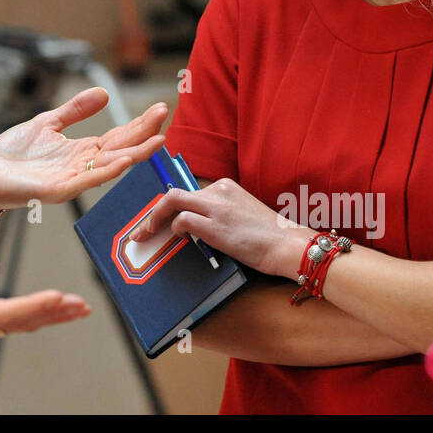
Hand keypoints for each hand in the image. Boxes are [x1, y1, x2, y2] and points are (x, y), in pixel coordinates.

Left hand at [0, 88, 168, 213]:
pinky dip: (107, 170)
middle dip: (144, 133)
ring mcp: (73, 180)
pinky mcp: (59, 190)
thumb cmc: (13, 153)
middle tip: (165, 114)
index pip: (118, 137)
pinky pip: (88, 181)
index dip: (139, 124)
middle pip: (121, 149)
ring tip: (157, 140)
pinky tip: (124, 160)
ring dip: (135, 153)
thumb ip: (75, 110)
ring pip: (111, 166)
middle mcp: (83, 167)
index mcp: (81, 151)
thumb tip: (104, 93)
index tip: (159, 109)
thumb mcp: (47, 122)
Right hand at [0, 239, 90, 346]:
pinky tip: (63, 307)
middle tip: (79, 304)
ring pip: (21, 323)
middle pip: (16, 322)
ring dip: (53, 316)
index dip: (29, 307)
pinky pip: (18, 318)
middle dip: (50, 313)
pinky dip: (43, 312)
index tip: (55, 297)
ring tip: (81, 307)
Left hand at [124, 178, 303, 278]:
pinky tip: (177, 239)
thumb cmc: (270, 237)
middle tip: (142, 229)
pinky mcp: (216, 225)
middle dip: (153, 212)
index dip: (169, 206)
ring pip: (172, 202)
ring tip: (146, 235)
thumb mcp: (243, 214)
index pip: (189, 192)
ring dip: (154, 220)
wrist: (289, 245)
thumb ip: (221, 213)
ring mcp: (217, 207)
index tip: (158, 218)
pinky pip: (183, 221)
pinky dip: (175, 230)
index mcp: (226, 187)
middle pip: (174, 194)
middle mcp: (219, 191)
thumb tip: (195, 226)